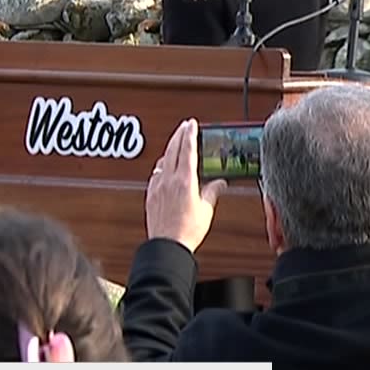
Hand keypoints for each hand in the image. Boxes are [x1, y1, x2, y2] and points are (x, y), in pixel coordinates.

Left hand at [146, 119, 225, 251]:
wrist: (167, 244)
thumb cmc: (187, 230)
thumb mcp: (206, 210)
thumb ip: (212, 192)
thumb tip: (219, 183)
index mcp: (185, 181)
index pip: (187, 150)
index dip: (190, 134)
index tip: (191, 124)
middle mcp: (168, 180)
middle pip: (172, 150)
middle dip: (178, 135)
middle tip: (184, 126)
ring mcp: (157, 186)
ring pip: (163, 160)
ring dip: (170, 149)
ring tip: (176, 144)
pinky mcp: (150, 194)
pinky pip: (155, 173)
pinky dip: (162, 165)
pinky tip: (164, 167)